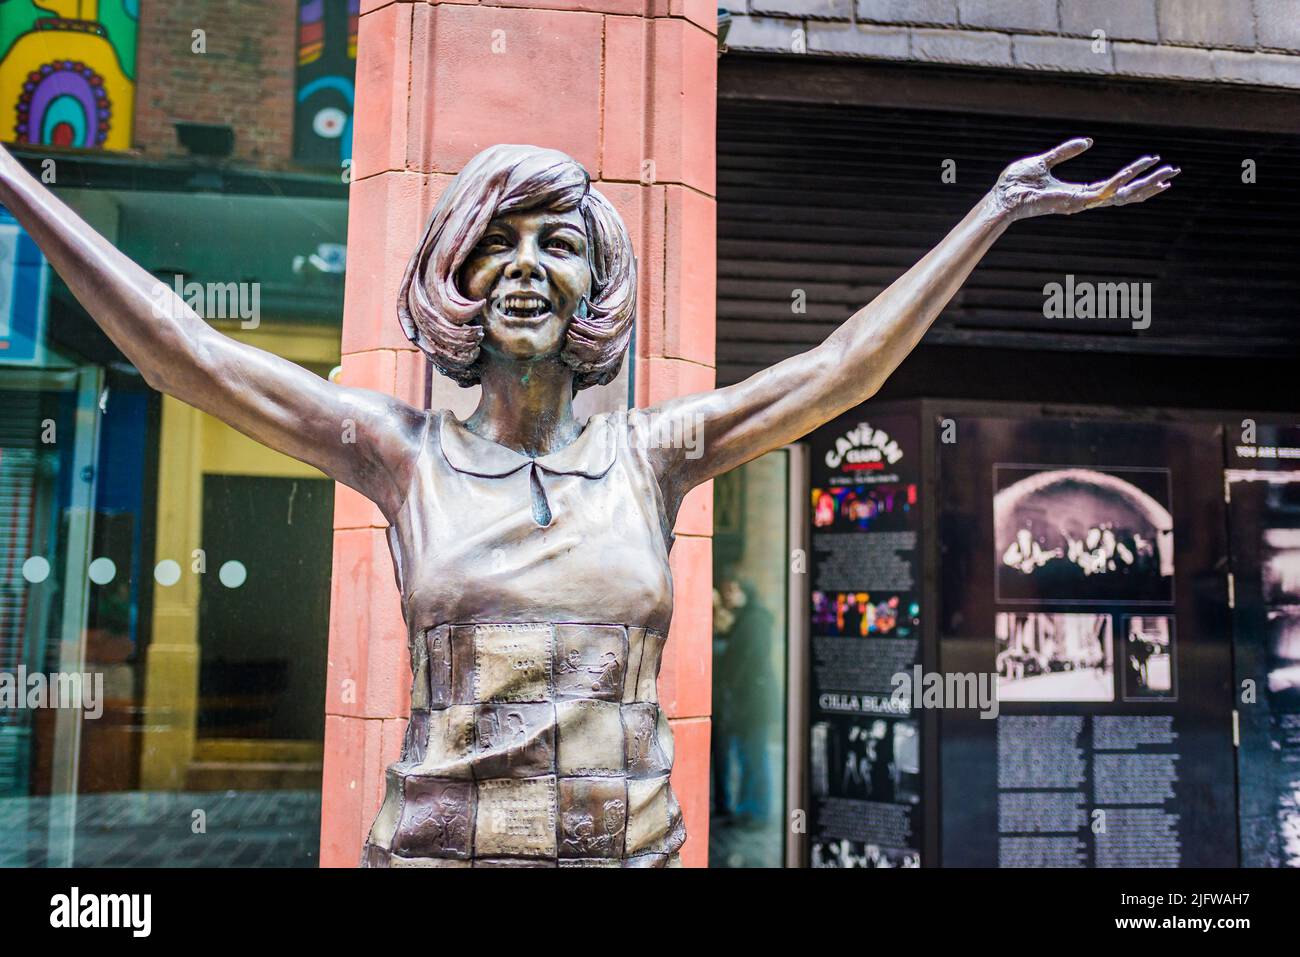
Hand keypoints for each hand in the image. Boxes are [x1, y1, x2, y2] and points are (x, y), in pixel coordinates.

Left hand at [992, 138, 1178, 220]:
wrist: (1003, 195)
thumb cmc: (1016, 182)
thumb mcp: (1045, 161)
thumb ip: (1067, 151)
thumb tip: (1090, 141)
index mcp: (1078, 192)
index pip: (1114, 187)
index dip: (1135, 178)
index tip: (1155, 166)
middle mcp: (1083, 200)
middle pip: (1125, 195)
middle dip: (1149, 185)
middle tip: (1173, 175)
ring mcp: (1080, 204)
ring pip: (1122, 196)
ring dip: (1145, 185)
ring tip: (1168, 175)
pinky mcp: (1075, 203)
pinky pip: (1104, 192)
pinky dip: (1122, 181)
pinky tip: (1138, 173)